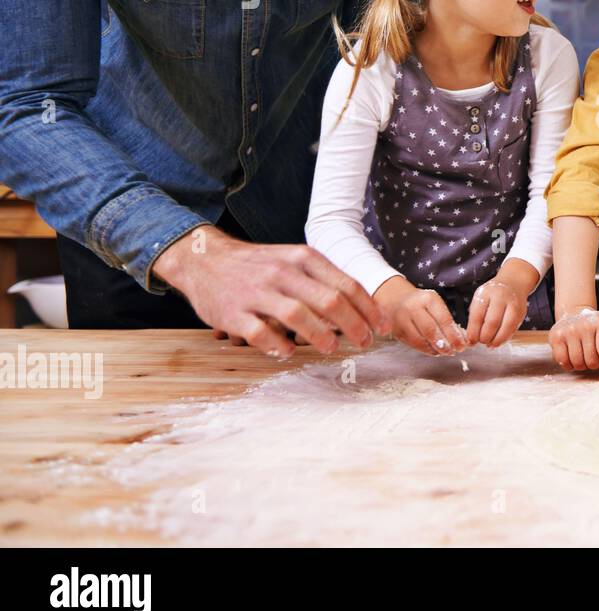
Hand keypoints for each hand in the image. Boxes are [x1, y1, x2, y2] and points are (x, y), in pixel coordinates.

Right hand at [154, 227, 384, 357]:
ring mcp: (257, 292)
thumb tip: (361, 308)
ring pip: (298, 315)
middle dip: (355, 325)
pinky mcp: (233, 312)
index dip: (369, 309)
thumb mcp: (293, 260)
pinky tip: (288, 352)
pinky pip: (260, 333)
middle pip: (330, 300)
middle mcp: (283, 272)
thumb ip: (323, 280)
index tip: (382, 327)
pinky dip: (278, 346)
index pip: (346, 284)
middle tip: (365, 342)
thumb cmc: (258, 266)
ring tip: (332, 349)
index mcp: (302, 258)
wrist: (204, 259)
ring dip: (321, 336)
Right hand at [374, 276, 468, 355]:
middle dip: (444, 344)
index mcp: (427, 299)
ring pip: (420, 340)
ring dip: (435, 349)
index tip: (462, 344)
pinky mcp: (396, 332)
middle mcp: (412, 308)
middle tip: (454, 351)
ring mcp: (401, 320)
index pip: (443, 319)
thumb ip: (448, 320)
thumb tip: (462, 339)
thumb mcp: (436, 304)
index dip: (453, 334)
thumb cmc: (422, 303)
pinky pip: (413, 344)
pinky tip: (435, 351)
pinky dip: (425, 350)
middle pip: (430, 330)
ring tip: (445, 352)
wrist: (396, 299)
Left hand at [466, 279, 526, 347]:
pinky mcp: (522, 312)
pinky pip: (513, 329)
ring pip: (506, 327)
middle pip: (492, 322)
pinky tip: (498, 341)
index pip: (478, 315)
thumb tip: (471, 340)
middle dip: (485, 337)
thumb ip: (475, 317)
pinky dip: (505, 338)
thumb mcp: (480, 299)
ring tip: (489, 344)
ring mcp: (513, 304)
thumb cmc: (492, 294)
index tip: (471, 340)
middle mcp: (501, 297)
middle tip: (481, 342)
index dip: (473, 331)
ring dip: (496, 340)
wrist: (513, 282)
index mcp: (486, 293)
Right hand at [548, 306, 598, 370]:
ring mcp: (567, 331)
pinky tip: (573, 354)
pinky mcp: (555, 337)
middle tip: (593, 353)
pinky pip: (563, 363)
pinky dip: (569, 364)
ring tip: (584, 353)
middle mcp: (583, 325)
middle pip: (591, 362)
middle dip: (595, 362)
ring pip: (577, 364)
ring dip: (582, 364)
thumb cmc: (598, 324)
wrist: (574, 314)